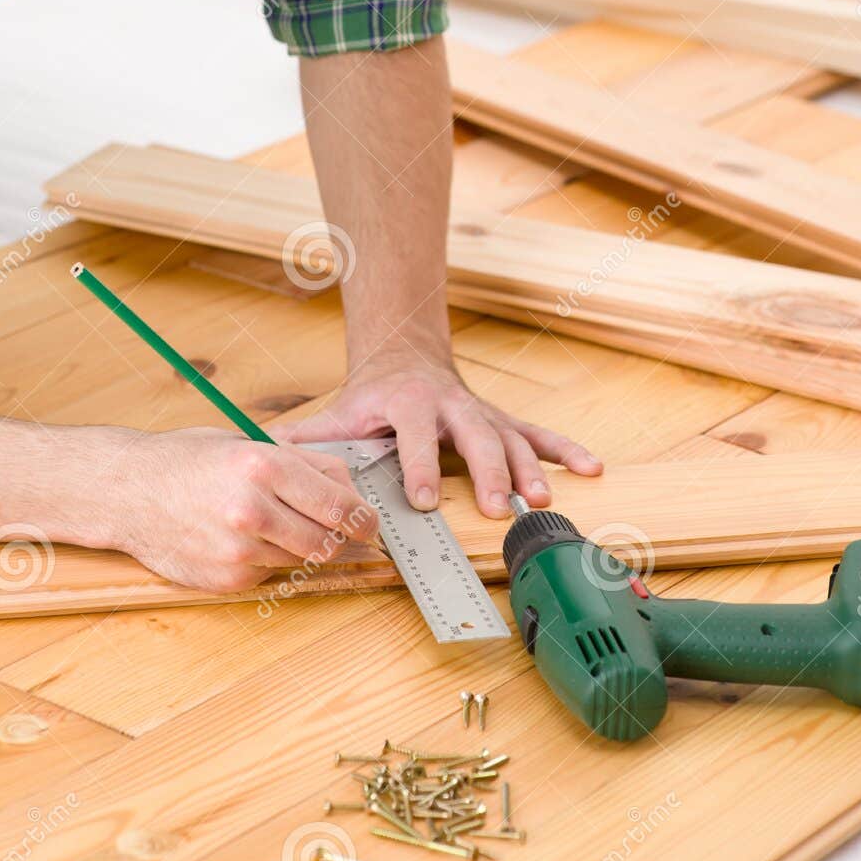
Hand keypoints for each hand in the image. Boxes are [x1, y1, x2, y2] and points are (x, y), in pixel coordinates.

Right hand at [110, 427, 378, 590]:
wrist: (128, 492)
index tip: (372, 522)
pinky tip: (249, 539)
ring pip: (303, 558)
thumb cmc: (189, 460)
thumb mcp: (249, 443)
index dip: (365, 517)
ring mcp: (239, 548)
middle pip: (328, 539)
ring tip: (288, 527)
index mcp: (264, 465)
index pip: (339, 504)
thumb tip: (350, 488)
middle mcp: (253, 509)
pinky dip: (272, 559)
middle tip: (355, 535)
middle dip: (347, 539)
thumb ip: (304, 464)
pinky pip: (271, 572)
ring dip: (306, 547)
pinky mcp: (227, 578)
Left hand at [285, 359, 602, 518]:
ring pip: (511, 438)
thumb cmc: (372, 395)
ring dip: (531, 468)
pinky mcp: (503, 420)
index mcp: (408, 404)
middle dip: (490, 470)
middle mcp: (451, 405)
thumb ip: (312, 436)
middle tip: (501, 505)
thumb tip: (270, 453)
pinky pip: (539, 434)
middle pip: (475, 436)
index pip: (414, 436)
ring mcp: (482, 413)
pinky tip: (591, 468)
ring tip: (545, 499)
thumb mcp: (341, 411)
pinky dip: (565, 450)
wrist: (405, 355)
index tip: (421, 501)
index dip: (418, 466)